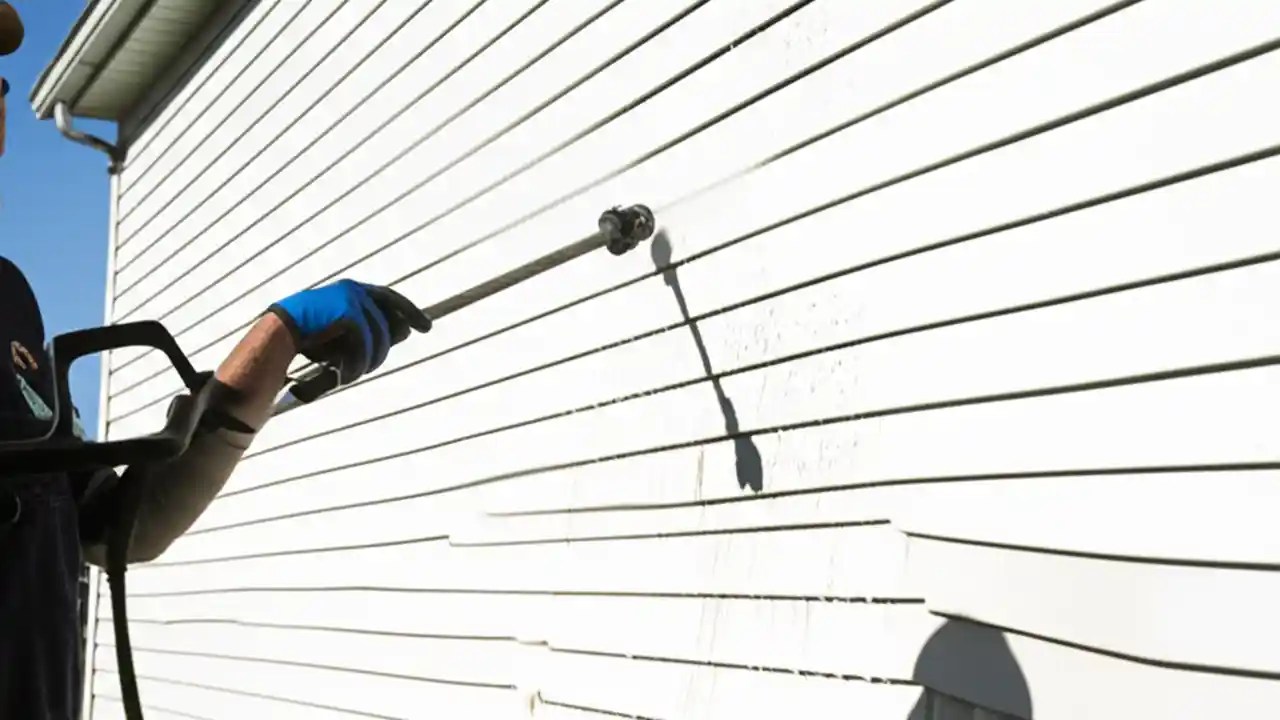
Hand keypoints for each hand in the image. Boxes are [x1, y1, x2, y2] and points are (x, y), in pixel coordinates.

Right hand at [266, 280, 430, 383]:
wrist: (278, 334)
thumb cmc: (309, 338)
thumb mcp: (343, 334)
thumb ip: (369, 331)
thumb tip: (403, 334)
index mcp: (354, 291)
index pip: (392, 299)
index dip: (411, 312)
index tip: (426, 327)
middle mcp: (356, 291)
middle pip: (391, 325)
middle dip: (382, 351)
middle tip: (365, 368)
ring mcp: (353, 299)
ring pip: (379, 339)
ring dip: (366, 363)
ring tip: (349, 374)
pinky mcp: (349, 311)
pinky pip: (366, 344)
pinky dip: (357, 362)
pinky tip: (344, 373)